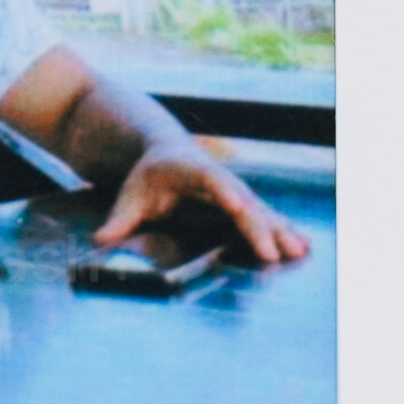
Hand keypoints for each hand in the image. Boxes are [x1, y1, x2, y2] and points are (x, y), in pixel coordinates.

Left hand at [95, 149, 312, 270]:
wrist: (166, 151)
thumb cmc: (148, 175)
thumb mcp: (131, 193)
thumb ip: (120, 216)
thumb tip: (100, 238)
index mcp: (193, 171)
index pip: (212, 181)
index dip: (225, 193)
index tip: (238, 206)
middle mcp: (221, 181)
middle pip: (245, 202)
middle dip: (261, 228)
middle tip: (274, 253)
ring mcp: (235, 192)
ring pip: (262, 212)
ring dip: (282, 232)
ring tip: (301, 251)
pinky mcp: (242, 204)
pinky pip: (265, 219)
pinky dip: (283, 232)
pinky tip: (303, 248)